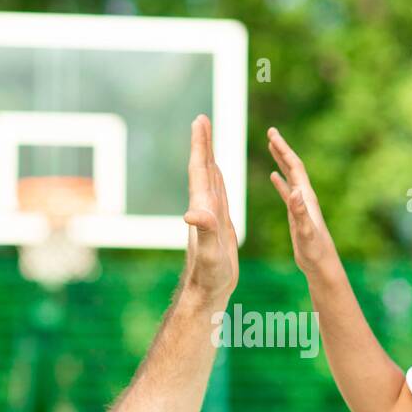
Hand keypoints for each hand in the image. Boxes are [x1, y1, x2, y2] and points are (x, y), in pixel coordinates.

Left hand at [182, 115, 238, 305]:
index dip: (200, 145)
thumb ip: (205, 231)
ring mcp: (210, 216)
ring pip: (209, 180)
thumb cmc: (209, 275)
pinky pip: (218, 195)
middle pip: (202, 168)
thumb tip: (193, 214)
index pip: (199, 170)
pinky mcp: (219, 225)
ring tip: (209, 140)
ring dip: (209, 158)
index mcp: (202, 208)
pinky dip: (218, 180)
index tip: (200, 120)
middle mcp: (203, 208)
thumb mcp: (210, 252)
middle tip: (202, 120)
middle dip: (203, 144)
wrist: (207, 292)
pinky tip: (218, 176)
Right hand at [267, 126, 337, 276]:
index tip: (272, 134)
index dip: (283, 149)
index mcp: (307, 197)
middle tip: (271, 132)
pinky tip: (273, 176)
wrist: (321, 264)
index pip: (294, 167)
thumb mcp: (306, 231)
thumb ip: (300, 212)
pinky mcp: (297, 214)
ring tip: (272, 147)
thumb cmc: (315, 251)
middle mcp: (305, 197)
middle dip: (282, 149)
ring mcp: (302, 205)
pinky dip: (280, 182)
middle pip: (293, 167)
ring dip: (280, 161)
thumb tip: (295, 192)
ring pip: (290, 177)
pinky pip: (287, 192)